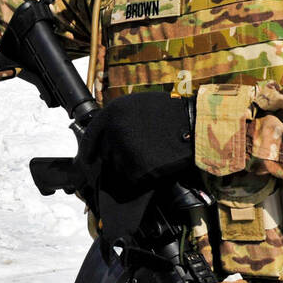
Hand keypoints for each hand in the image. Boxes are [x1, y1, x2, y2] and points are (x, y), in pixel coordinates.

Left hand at [75, 91, 194, 200]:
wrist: (195, 124)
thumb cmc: (170, 113)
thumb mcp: (138, 105)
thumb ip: (119, 119)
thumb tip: (106, 136)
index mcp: (112, 113)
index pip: (90, 137)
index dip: (88, 149)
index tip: (88, 158)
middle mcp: (114, 131)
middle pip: (105, 154)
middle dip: (116, 157)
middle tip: (135, 154)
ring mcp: (125, 151)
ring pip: (118, 167)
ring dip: (129, 166)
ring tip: (149, 155)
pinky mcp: (137, 168)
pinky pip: (133, 178)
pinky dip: (141, 175)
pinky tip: (154, 164)